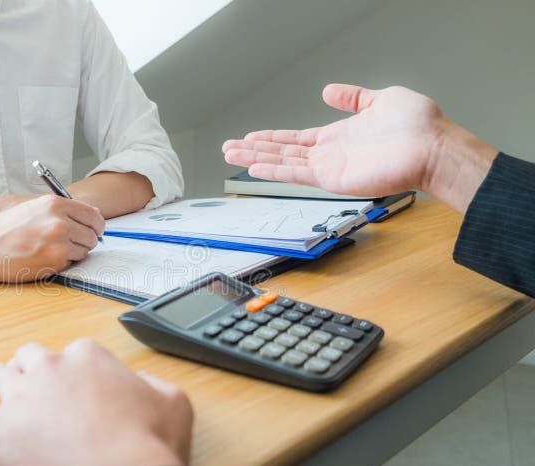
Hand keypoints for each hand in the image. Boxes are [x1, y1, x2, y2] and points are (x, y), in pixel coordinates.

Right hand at [0, 195, 104, 281]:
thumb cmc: (4, 226)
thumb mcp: (32, 206)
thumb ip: (61, 208)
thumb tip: (91, 215)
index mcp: (54, 204)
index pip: (94, 215)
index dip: (96, 225)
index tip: (94, 230)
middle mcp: (59, 222)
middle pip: (92, 235)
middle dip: (84, 240)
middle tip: (70, 242)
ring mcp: (58, 244)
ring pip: (83, 251)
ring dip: (73, 252)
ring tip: (51, 248)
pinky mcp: (53, 262)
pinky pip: (70, 263)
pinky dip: (62, 262)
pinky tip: (43, 257)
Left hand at [0, 339, 193, 465]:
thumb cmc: (144, 449)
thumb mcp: (173, 405)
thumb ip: (155, 386)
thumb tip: (143, 384)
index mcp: (89, 358)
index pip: (75, 353)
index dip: (76, 371)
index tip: (78, 386)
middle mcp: (50, 369)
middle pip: (31, 357)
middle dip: (33, 368)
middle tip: (37, 385)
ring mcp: (18, 397)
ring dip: (0, 380)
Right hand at [222, 84, 496, 212]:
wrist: (432, 146)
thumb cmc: (417, 126)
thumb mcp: (380, 98)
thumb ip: (353, 98)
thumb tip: (330, 91)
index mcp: (339, 137)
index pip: (297, 139)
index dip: (272, 137)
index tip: (251, 136)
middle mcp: (330, 154)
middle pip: (282, 151)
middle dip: (254, 149)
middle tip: (229, 148)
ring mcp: (330, 168)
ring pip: (282, 162)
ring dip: (255, 159)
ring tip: (231, 156)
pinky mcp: (333, 178)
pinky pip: (296, 174)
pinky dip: (273, 171)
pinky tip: (254, 168)